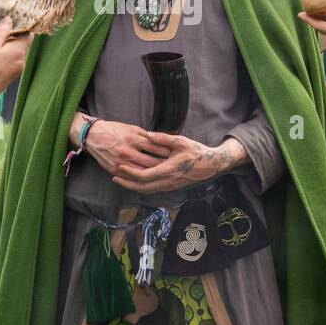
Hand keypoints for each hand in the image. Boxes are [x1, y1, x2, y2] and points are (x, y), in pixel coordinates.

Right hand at [0, 17, 31, 98]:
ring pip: (4, 50)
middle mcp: (20, 60)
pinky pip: (2, 60)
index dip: (18, 26)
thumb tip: (9, 20)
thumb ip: (2, 31)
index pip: (27, 34)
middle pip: (12, 42)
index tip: (6, 22)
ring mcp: (14, 69)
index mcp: (19, 51)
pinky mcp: (6, 75)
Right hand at [82, 119, 174, 178]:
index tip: (176, 155)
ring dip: (154, 175)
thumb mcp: (131, 128)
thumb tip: (161, 140)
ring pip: (142, 172)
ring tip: (165, 176)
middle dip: (164, 166)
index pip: (155, 147)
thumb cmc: (114, 130)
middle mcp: (128, 151)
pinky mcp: (115, 170)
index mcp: (133, 138)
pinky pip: (130, 178)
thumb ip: (146, 135)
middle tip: (175, 168)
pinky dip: (141, 179)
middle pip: (150, 162)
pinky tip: (150, 181)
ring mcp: (121, 162)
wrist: (93, 136)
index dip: (167, 152)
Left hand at [110, 134, 244, 193]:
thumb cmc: (196, 152)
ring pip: (147, 190)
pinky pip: (153, 189)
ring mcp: (170, 186)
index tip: (119, 166)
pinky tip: (134, 181)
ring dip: (132, 186)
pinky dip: (141, 186)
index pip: (144, 176)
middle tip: (114, 177)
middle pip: (142, 187)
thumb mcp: (181, 141)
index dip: (130, 172)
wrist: (211, 165)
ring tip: (120, 180)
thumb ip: (163, 138)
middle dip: (127, 183)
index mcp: (169, 171)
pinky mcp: (171, 187)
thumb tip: (147, 134)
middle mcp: (168, 182)